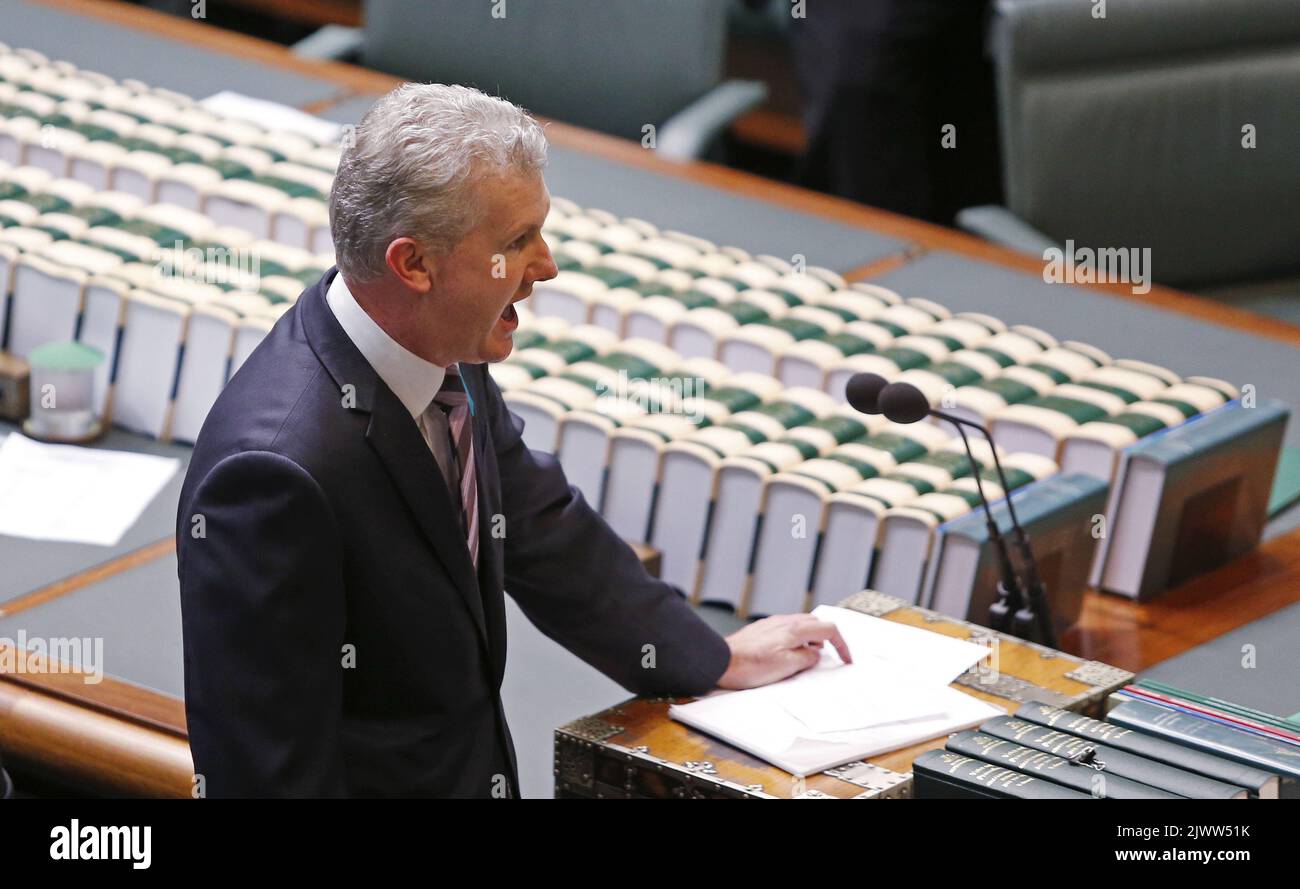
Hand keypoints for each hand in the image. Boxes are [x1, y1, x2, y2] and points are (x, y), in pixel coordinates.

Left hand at [716, 614, 851, 689]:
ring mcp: (772, 624)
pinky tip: (790, 653)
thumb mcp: (787, 667)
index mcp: (794, 629)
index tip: (845, 658)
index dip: (841, 644)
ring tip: (810, 657)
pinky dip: (797, 639)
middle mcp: (784, 621)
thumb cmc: (750, 665)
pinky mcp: (763, 629)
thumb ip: (806, 658)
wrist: (722, 660)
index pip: (828, 629)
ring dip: (811, 638)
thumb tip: (815, 654)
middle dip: (828, 638)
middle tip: (831, 656)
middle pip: (816, 622)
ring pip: (801, 625)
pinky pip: (787, 629)